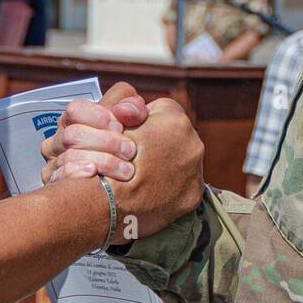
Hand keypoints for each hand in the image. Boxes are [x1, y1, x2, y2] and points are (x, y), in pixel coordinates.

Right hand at [41, 81, 147, 184]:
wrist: (122, 184)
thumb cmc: (124, 146)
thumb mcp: (132, 120)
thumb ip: (133, 107)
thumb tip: (124, 110)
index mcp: (72, 120)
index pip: (75, 109)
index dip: (99, 117)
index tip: (120, 126)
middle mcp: (59, 140)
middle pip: (73, 134)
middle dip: (106, 142)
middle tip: (130, 151)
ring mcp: (54, 163)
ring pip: (69, 156)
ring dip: (102, 162)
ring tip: (126, 170)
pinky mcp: (54, 184)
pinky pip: (59, 177)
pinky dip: (78, 174)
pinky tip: (95, 174)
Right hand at [114, 98, 204, 240]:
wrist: (109, 202)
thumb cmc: (107, 159)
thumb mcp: (112, 122)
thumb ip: (127, 108)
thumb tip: (134, 100)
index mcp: (175, 119)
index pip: (162, 110)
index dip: (143, 121)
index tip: (132, 134)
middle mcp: (193, 143)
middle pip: (175, 135)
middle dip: (159, 142)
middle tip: (136, 156)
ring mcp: (196, 171)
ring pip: (181, 159)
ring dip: (166, 163)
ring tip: (142, 173)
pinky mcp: (193, 195)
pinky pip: (184, 184)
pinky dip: (170, 186)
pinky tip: (151, 189)